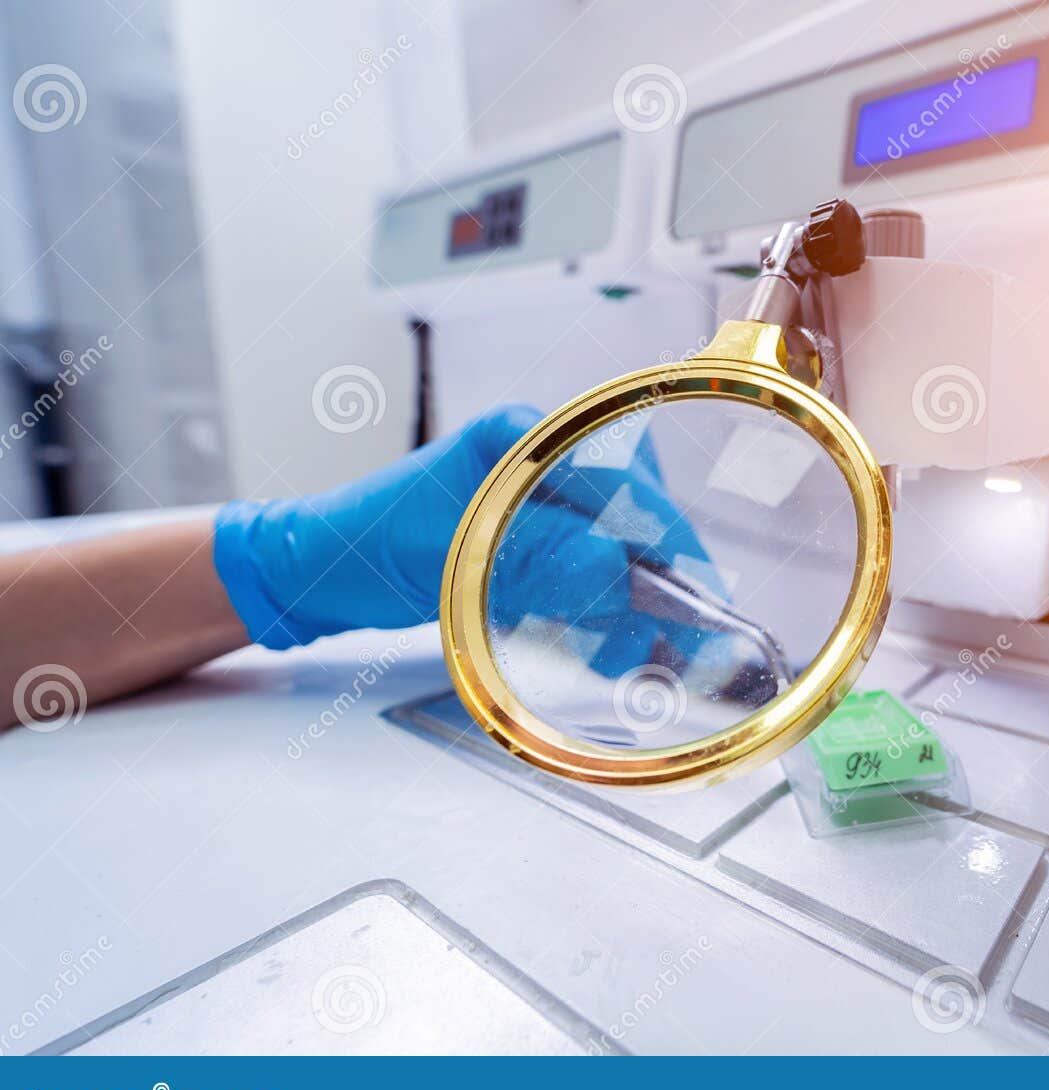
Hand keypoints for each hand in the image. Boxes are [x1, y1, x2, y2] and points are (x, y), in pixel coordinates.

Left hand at [212, 404, 716, 673]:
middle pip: (625, 513)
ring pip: (609, 548)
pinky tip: (606, 645)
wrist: (313, 572)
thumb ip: (531, 556)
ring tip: (635, 652)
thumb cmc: (364, 543)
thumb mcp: (449, 549)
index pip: (617, 475)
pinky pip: (581, 572)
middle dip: (653, 575)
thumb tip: (609, 566)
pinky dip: (598, 609)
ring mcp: (530, 503)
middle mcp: (533, 462)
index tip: (693, 580)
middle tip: (680, 630)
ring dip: (628, 601)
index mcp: (518, 437)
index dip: (663, 530)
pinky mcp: (523, 543)